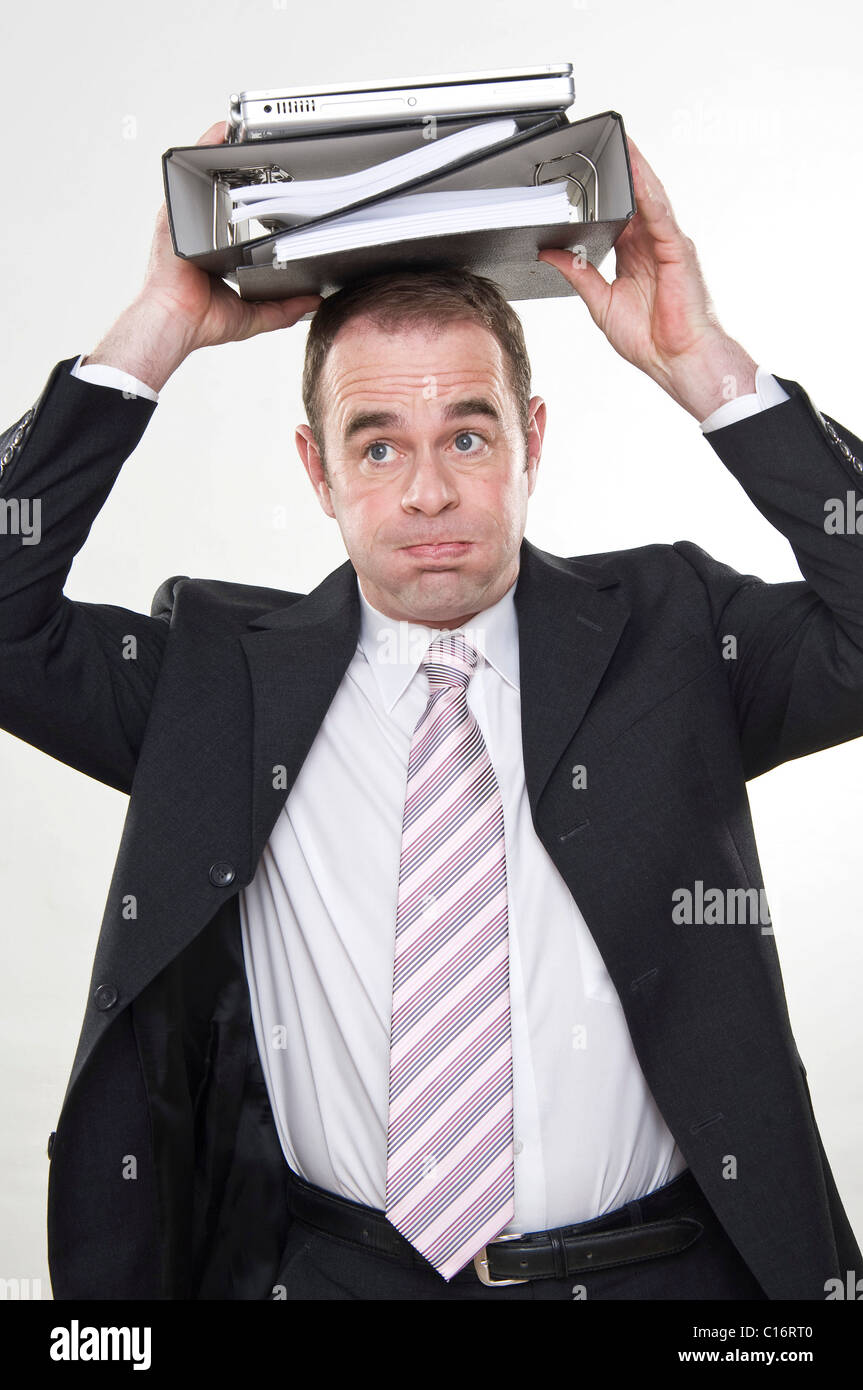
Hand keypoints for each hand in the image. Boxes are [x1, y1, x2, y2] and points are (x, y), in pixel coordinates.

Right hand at [84, 121, 322, 391]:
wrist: (174, 322)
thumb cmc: (201, 321)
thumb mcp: (254, 314)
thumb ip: (284, 309)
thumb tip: (313, 300)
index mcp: (218, 251)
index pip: (241, 216)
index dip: (258, 200)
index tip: (280, 189)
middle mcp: (200, 231)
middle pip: (225, 191)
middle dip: (244, 173)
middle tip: (271, 157)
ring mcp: (186, 218)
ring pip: (208, 177)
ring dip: (227, 155)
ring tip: (252, 136)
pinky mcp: (174, 210)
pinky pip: (188, 170)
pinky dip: (203, 147)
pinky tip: (224, 131)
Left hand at [537, 135, 756, 419]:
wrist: (676, 360)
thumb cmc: (650, 339)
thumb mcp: (601, 303)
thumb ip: (578, 274)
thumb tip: (550, 254)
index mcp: (634, 256)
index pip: (617, 214)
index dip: (603, 193)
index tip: (586, 171)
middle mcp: (652, 245)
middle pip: (635, 198)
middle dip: (623, 170)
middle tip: (606, 141)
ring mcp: (668, 245)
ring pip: (650, 200)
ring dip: (637, 172)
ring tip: (623, 145)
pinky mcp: (679, 251)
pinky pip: (662, 217)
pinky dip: (649, 196)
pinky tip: (638, 178)